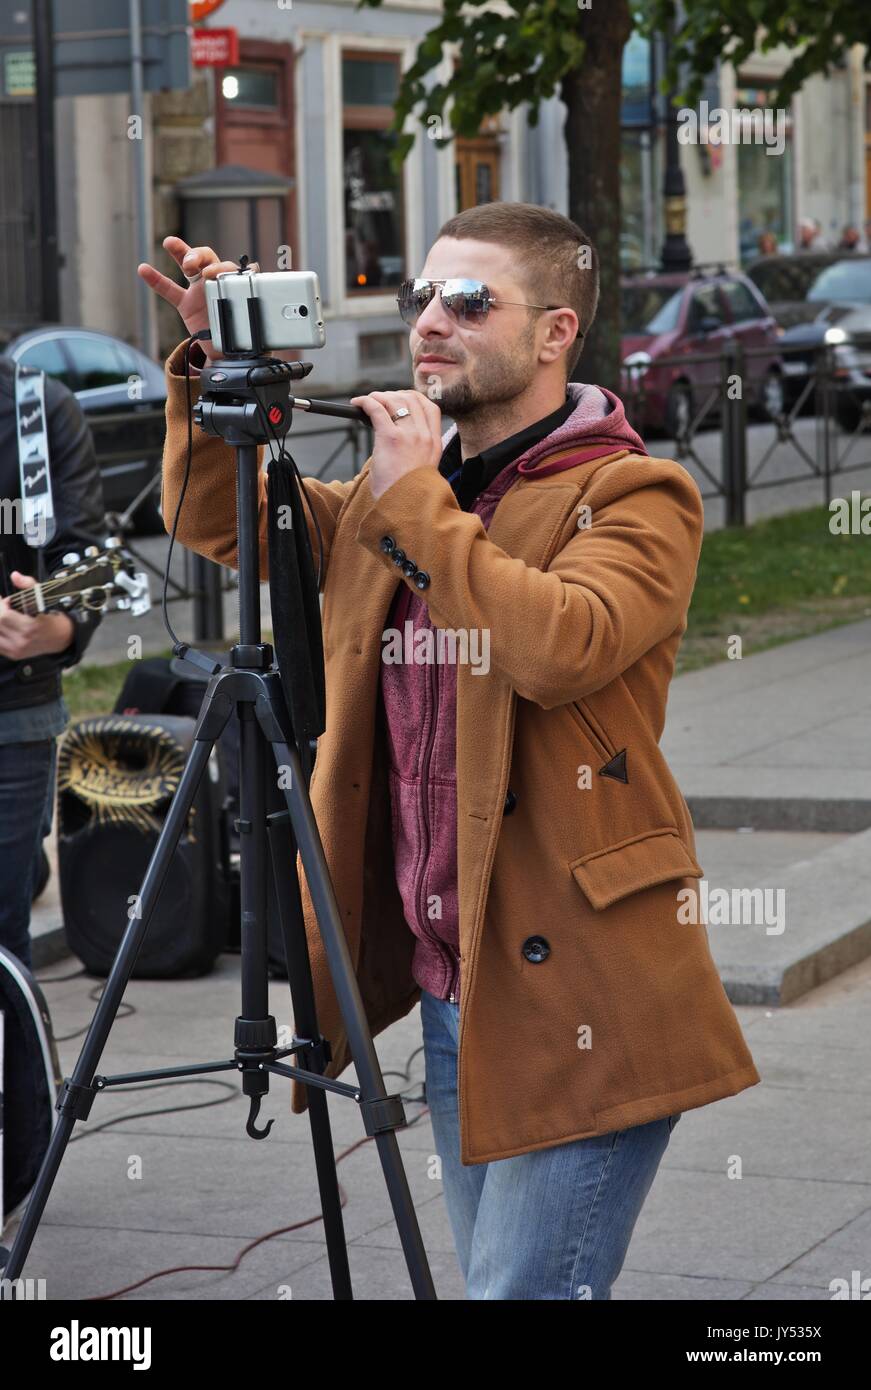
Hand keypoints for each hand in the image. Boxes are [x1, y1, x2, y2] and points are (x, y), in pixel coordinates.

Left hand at [0, 572, 74, 660]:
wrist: (61, 638)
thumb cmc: (50, 617)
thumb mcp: (41, 597)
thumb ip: (28, 584)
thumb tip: (14, 576)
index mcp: (29, 627)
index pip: (3, 616)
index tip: (1, 598)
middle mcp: (22, 641)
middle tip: (4, 605)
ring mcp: (16, 650)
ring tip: (4, 615)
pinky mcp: (13, 655)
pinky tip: (4, 625)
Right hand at [136, 237, 259, 362]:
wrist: (230, 355)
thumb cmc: (245, 338)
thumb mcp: (256, 331)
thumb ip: (259, 321)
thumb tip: (269, 319)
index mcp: (235, 288)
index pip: (231, 269)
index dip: (224, 269)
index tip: (219, 275)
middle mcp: (218, 284)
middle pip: (208, 259)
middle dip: (200, 256)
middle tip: (195, 266)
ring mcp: (200, 291)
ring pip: (189, 265)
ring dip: (181, 251)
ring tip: (170, 243)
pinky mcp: (186, 304)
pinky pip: (169, 290)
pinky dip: (156, 280)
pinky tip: (143, 269)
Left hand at [349, 390, 442, 501]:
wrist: (406, 507)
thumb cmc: (408, 494)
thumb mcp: (421, 470)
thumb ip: (416, 452)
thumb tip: (398, 439)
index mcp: (435, 443)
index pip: (431, 407)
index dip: (415, 398)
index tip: (402, 399)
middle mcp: (424, 436)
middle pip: (412, 399)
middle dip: (394, 395)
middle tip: (380, 400)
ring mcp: (409, 435)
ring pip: (394, 401)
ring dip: (379, 396)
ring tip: (367, 401)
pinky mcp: (390, 438)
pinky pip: (377, 409)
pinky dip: (366, 402)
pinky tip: (358, 403)